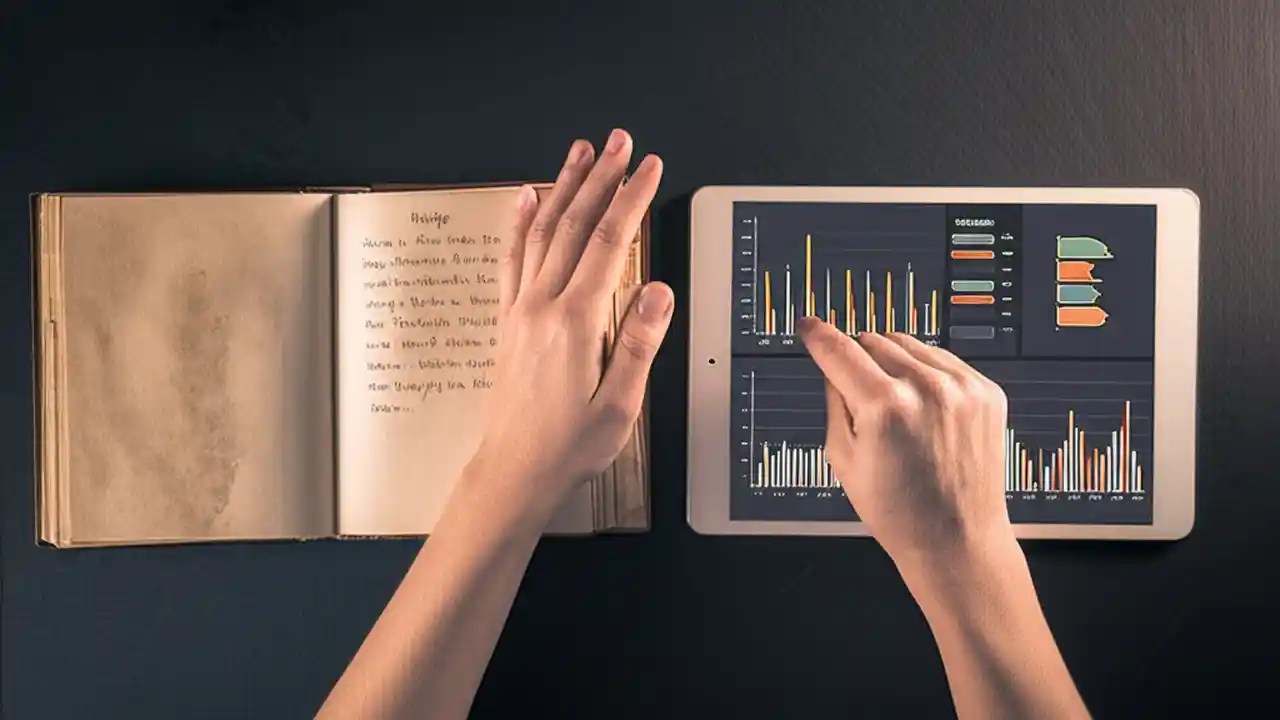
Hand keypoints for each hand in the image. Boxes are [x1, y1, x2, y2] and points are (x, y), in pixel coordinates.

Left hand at [468, 129, 671, 518]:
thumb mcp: (619, 405)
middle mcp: (543, 307)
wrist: (514, 471)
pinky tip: (526, 197)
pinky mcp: (509, 320)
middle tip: (620, 142)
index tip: (649, 168)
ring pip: (542, 232)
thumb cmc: (568, 446)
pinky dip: (520, 222)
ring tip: (580, 152)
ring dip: (563, 187)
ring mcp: (522, 310)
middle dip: (601, 178)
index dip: (631, 200)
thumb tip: (659, 290)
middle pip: (574, 226)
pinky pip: (512, 258)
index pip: (609, 245)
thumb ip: (640, 344)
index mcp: (576, 324)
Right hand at [797, 320, 1012, 568]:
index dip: (817, 335)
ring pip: (909, 345)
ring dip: (892, 363)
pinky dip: (925, 373)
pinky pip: (942, 360)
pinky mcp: (987, 392)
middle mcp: (928, 389)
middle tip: (860, 399)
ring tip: (894, 409)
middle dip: (857, 359)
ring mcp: (963, 387)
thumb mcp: (843, 459)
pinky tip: (923, 409)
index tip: (808, 325)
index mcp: (886, 407)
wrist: (958, 540)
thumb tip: (832, 364)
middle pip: (874, 341)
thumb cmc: (899, 512)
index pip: (840, 351)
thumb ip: (834, 401)